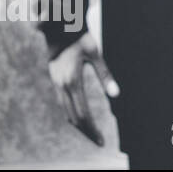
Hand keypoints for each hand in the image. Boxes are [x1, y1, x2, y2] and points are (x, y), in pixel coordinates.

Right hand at [48, 31, 119, 146]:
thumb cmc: (81, 40)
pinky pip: (64, 105)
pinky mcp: (56, 83)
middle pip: (74, 118)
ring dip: (80, 125)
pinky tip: (83, 119)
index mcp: (73, 82)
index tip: (101, 140)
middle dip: (87, 131)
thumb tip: (116, 94)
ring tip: (93, 134)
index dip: (92, 129)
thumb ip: (105, 75)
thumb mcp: (96, 54)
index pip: (83, 114)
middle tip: (100, 142)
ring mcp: (57, 85)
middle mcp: (63, 87)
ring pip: (67, 113)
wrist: (59, 29)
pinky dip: (73, 115)